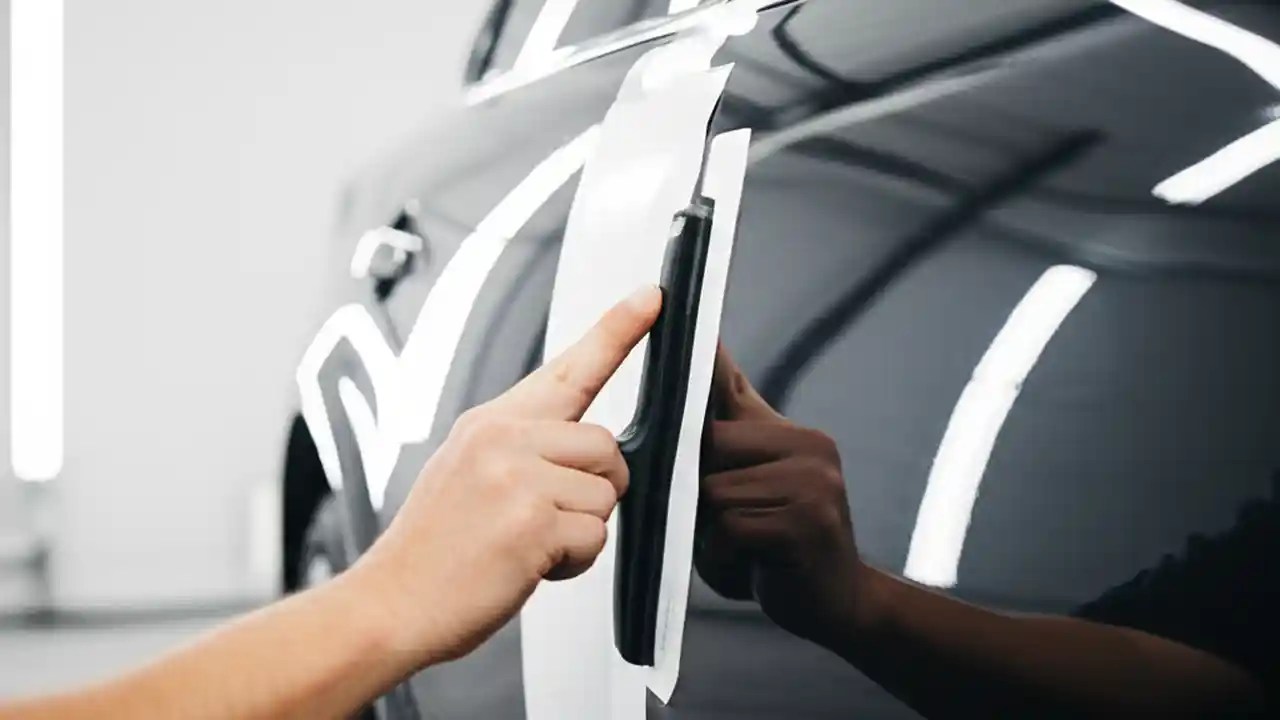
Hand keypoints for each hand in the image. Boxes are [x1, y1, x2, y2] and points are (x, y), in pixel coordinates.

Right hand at [355, 286, 661, 666]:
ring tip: (523, 546)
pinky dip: (572, 564)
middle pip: (605, 446)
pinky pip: (594, 538)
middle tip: (545, 520)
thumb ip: (523, 449)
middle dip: (593, 490)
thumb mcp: (467, 473)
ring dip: (578, 532)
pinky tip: (525, 566)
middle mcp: (502, 438)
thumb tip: (583, 452)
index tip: (651, 298)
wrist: (389, 604)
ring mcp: (516, 476)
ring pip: (605, 495)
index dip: (617, 330)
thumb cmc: (433, 552)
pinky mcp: (532, 519)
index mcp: (490, 423)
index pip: (567, 368)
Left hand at [696, 346, 868, 643]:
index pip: (730, 386)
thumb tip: (690, 388)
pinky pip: (729, 529)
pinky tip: (755, 566)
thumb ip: (725, 443)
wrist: (840, 603)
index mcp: (793, 434)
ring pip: (713, 493)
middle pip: (707, 447)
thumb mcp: (752, 486)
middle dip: (697, 491)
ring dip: (712, 534)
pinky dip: (725, 556)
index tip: (682, 319)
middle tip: (726, 527)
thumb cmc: (778, 547)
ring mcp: (813, 482)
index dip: (704, 360)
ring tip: (745, 551)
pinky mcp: (805, 522)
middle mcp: (809, 447)